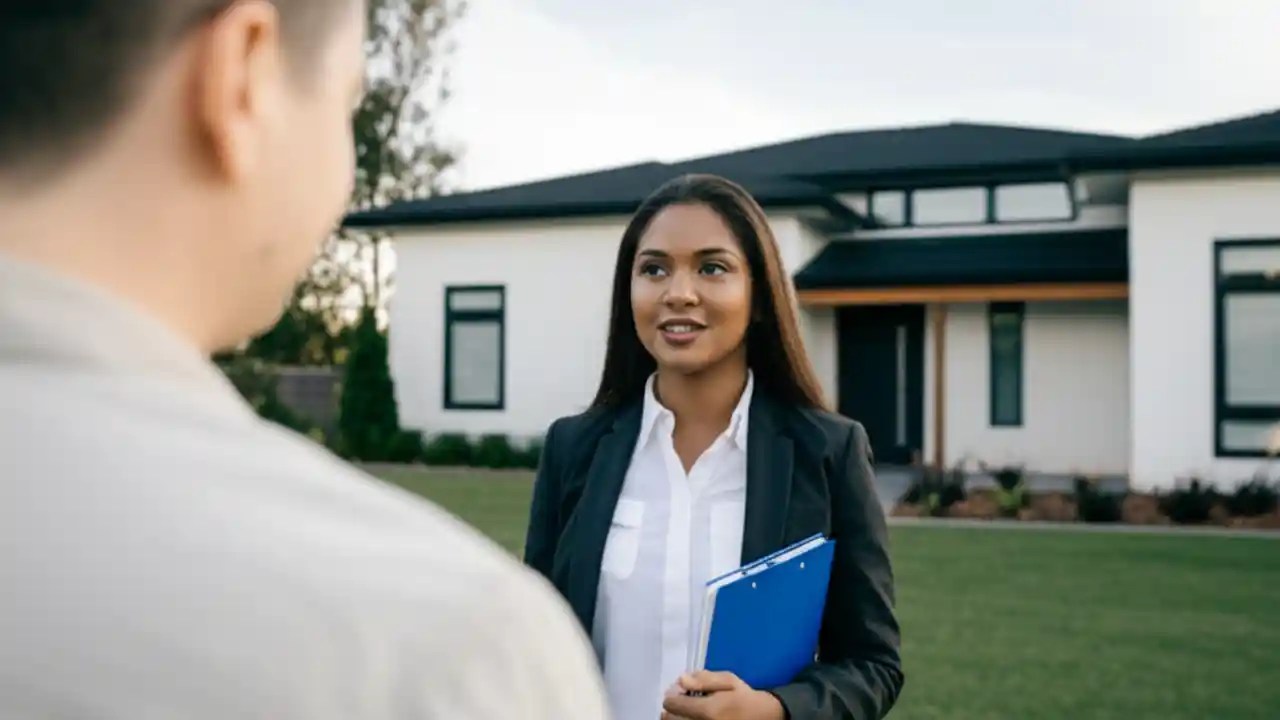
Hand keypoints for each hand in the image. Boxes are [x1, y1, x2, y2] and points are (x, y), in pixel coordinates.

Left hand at [660, 671, 785, 719]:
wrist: (764, 717)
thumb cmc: (744, 697)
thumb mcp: (728, 680)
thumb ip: (704, 679)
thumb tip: (681, 680)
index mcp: (708, 710)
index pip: (672, 705)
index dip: (673, 695)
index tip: (681, 692)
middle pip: (669, 719)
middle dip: (673, 708)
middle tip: (684, 701)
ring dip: (677, 717)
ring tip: (688, 710)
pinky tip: (692, 717)